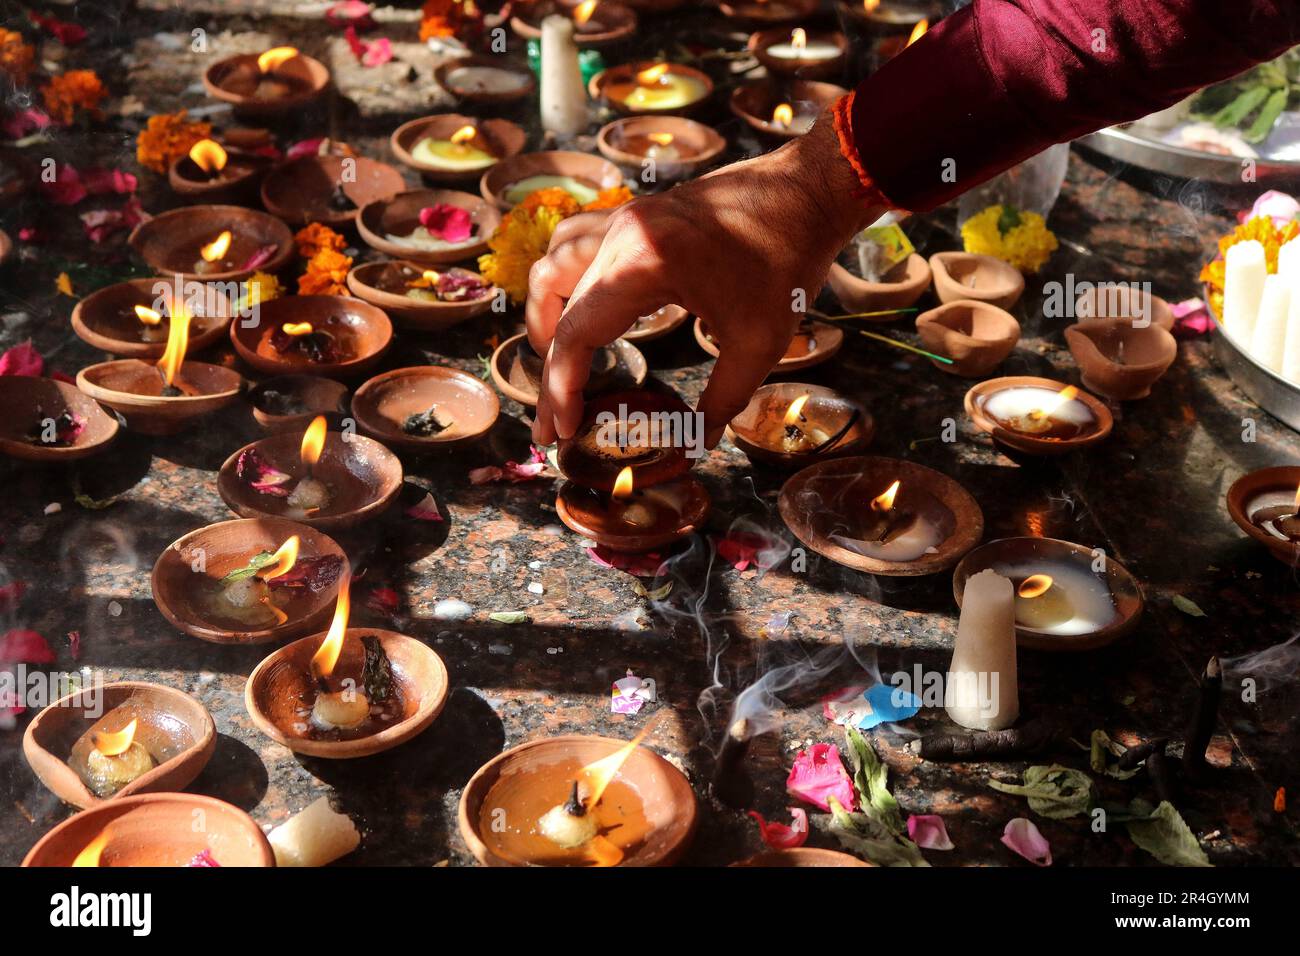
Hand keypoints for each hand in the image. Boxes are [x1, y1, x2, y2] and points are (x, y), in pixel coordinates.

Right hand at [525, 113, 883, 447]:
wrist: (809, 192)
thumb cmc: (789, 261)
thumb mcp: (760, 342)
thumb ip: (724, 397)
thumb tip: (700, 440)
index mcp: (643, 264)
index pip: (577, 333)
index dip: (562, 388)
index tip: (563, 430)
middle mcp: (621, 234)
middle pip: (558, 304)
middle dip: (551, 367)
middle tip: (554, 419)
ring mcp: (625, 218)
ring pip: (555, 264)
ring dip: (548, 314)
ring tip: (559, 361)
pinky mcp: (637, 214)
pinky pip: (577, 243)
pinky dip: (569, 281)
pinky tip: (586, 309)